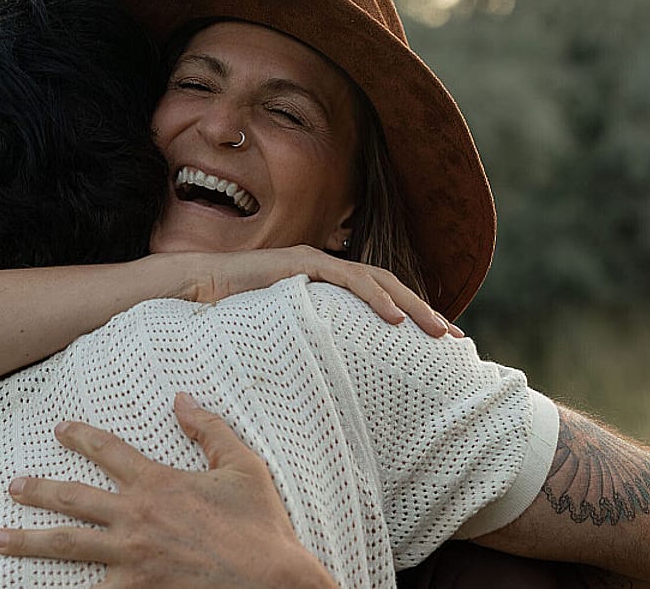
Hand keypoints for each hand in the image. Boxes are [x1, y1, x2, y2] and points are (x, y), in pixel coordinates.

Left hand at [0, 393, 338, 588]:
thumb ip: (209, 429)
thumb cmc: (260, 525)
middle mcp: (137, 517)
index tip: (60, 429)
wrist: (271, 581)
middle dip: (39, 490)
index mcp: (159, 483)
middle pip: (74, 499)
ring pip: (68, 546)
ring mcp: (132, 557)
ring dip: (29, 540)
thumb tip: (181, 399)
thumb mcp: (243, 465)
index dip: (81, 437)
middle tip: (14, 486)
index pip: (109, 451)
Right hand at [171, 246, 461, 337]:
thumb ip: (309, 347)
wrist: (193, 294)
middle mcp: (327, 270)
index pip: (380, 299)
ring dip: (411, 305)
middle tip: (456, 339)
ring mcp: (316, 263)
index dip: (412, 318)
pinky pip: (348, 277)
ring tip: (436, 330)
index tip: (441, 345)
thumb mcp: (283, 338)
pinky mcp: (302, 263)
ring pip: (377, 280)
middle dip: (425, 312)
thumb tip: (334, 387)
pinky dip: (374, 295)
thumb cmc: (232, 321)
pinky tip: (393, 317)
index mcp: (327, 288)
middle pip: (389, 288)